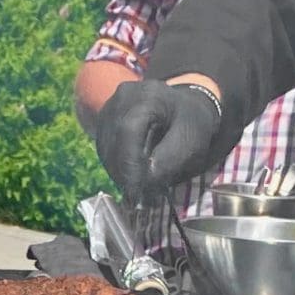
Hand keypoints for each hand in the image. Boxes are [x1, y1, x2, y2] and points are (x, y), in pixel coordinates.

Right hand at [92, 78, 226, 202]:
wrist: (185, 109)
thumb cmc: (191, 126)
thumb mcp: (190, 145)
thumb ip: (167, 164)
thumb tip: (142, 185)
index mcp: (149, 95)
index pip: (128, 130)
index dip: (129, 164)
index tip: (136, 193)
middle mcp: (122, 96)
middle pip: (114, 142)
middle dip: (126, 174)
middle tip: (142, 199)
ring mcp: (109, 107)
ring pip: (105, 149)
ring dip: (120, 173)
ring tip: (141, 187)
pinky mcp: (103, 120)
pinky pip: (104, 149)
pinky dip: (117, 167)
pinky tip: (133, 175)